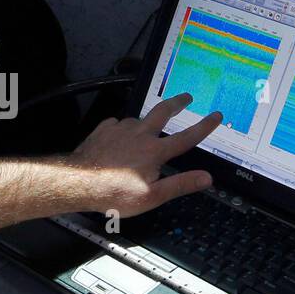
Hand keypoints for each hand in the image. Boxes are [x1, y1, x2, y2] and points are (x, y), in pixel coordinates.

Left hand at [70, 93, 222, 216]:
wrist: (79, 182)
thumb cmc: (114, 193)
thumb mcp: (152, 196)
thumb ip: (181, 184)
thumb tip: (206, 178)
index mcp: (155, 151)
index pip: (187, 137)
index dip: (204, 126)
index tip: (215, 115)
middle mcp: (139, 134)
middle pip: (163, 111)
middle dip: (177, 102)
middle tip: (186, 96)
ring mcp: (120, 129)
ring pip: (138, 119)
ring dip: (145, 121)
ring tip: (146, 128)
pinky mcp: (103, 130)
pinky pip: (117, 124)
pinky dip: (122, 128)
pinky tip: (119, 135)